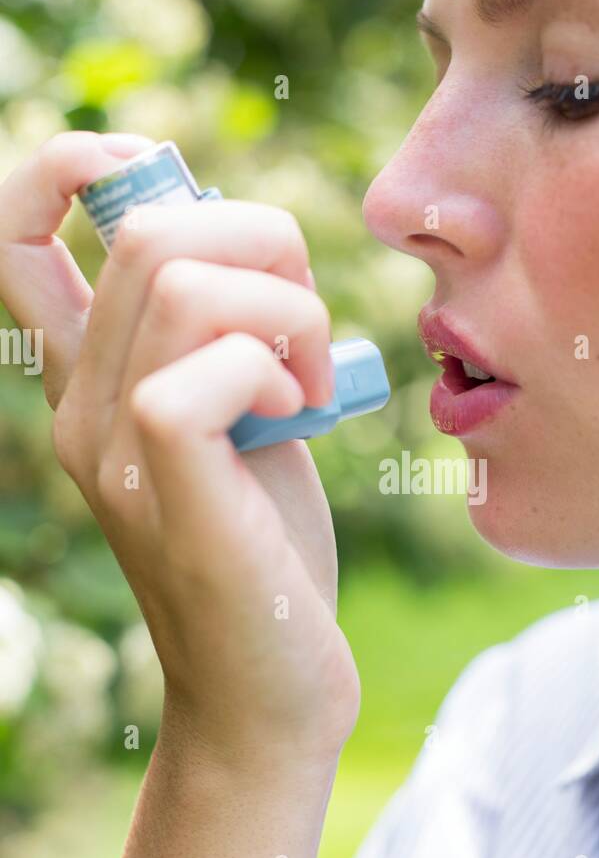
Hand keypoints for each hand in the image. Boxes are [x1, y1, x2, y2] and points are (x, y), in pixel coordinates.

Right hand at [0, 131, 360, 763]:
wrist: (270, 692)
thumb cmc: (268, 553)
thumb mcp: (246, 419)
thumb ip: (229, 333)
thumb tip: (250, 235)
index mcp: (91, 381)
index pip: (15, 233)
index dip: (76, 165)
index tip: (163, 172)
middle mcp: (79, 405)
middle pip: (147, 228)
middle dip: (263, 238)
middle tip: (305, 325)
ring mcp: (112, 447)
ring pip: (186, 278)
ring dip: (288, 305)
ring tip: (310, 379)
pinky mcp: (166, 485)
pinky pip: (212, 357)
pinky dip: (279, 359)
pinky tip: (301, 414)